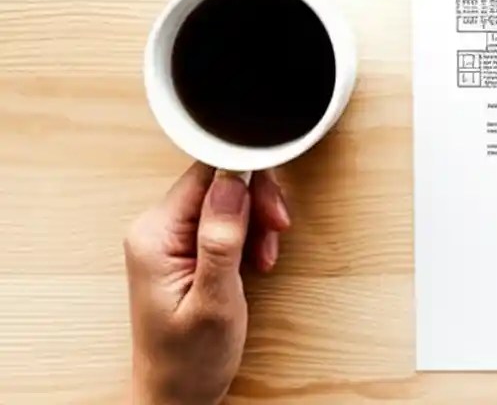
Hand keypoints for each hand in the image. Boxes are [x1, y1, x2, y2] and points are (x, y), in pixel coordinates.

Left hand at [124, 163, 290, 404]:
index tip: (272, 212)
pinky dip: (250, 235)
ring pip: (227, 200)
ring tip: (266, 256)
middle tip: (277, 232)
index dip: (248, 184)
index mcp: (155, 235)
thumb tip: (233, 182)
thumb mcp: (214, 301)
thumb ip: (222, 239)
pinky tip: (256, 259)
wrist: (175, 395)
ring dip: (257, 221)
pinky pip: (225, 220)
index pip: (206, 175)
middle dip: (256, 203)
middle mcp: (157, 229)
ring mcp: (170, 238)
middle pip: (219, 183)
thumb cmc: (188, 360)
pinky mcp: (186, 247)